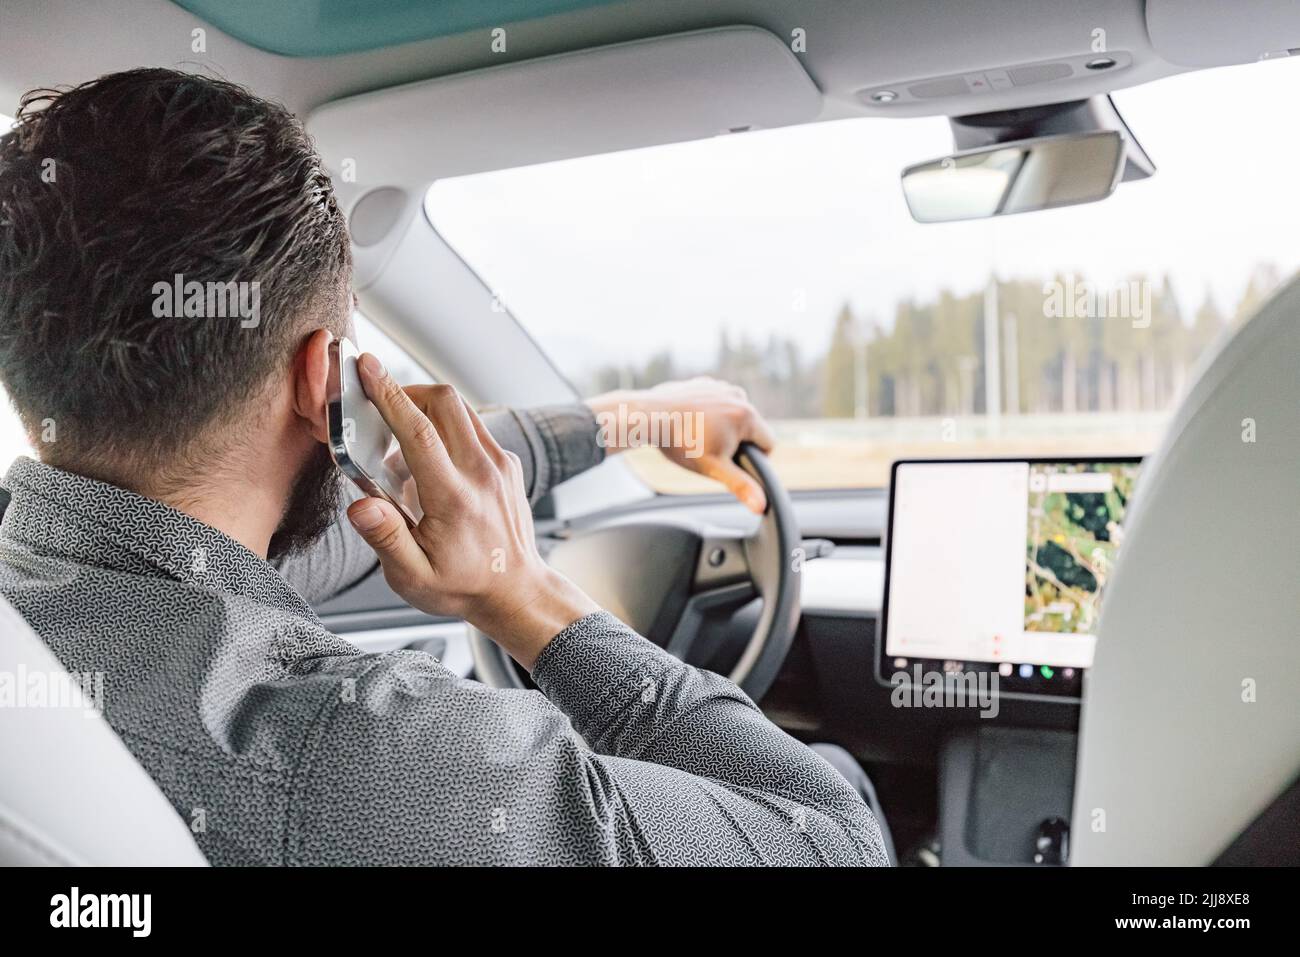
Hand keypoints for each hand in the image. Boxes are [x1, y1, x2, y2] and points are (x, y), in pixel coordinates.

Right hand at [345, 355, 596, 667]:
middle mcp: (482, 473)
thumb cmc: (460, 585)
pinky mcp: (507, 463)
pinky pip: (474, 427)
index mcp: (454, 498)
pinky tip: (430, 461)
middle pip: (445, 402)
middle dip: (407, 391)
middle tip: (379, 405)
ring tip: (400, 440)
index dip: (389, 394)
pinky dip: (447, 427)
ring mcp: (500, 464)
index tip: (367, 366)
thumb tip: (359, 506)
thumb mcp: (412, 577)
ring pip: (461, 408)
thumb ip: (385, 537)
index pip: (419, 432)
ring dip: (427, 408)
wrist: (516, 591)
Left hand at [586, 377, 776, 513]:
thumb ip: (741, 486)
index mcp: (747, 415)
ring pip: (733, 415)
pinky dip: (708, 414)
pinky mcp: (704, 384)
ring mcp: (720, 387)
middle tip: (710, 451)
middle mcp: (738, 395)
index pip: (768, 444)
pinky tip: (690, 423)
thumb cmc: (682, 442)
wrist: (648, 417)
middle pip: (750, 429)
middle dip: (736, 443)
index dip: (755, 459)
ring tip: (698, 437)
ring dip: (723, 427)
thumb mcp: (714, 469)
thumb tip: (762, 505)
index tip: (733, 464)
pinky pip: (716, 403)